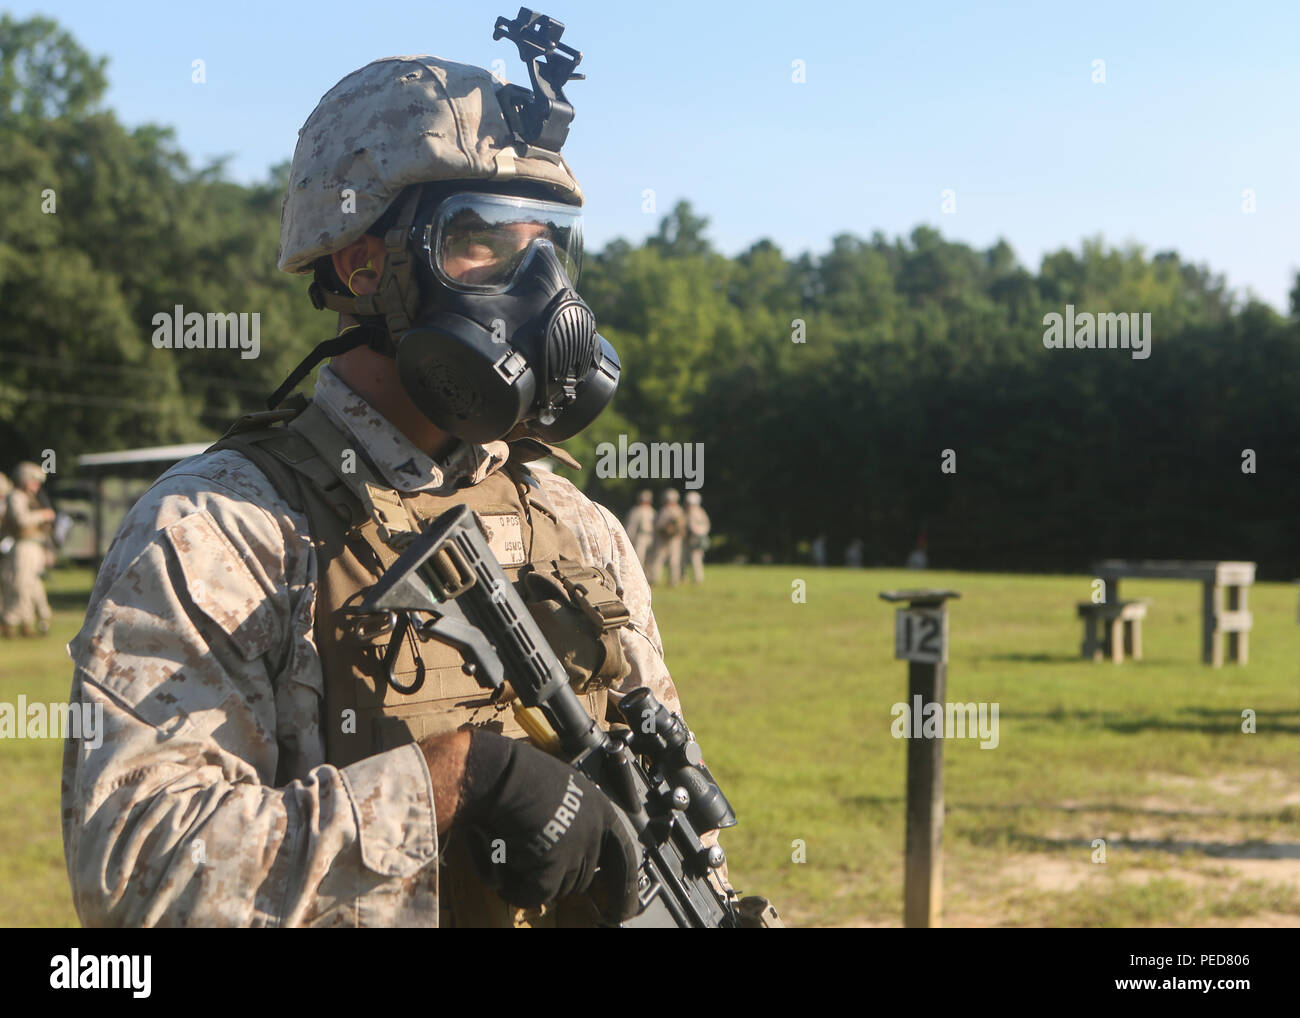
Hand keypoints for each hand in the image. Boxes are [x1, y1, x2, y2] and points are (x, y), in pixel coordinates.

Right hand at [455, 729, 641, 921]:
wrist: (500, 775)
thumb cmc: (518, 776)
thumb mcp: (559, 791)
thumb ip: (567, 818)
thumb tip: (558, 845)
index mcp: (600, 811)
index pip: (623, 857)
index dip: (624, 887)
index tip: (627, 910)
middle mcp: (594, 833)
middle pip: (584, 876)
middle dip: (559, 877)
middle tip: (533, 870)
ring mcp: (575, 852)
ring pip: (559, 888)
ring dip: (534, 882)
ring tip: (509, 861)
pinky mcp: (552, 869)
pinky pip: (535, 895)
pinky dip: (516, 890)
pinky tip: (502, 875)